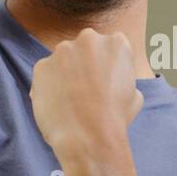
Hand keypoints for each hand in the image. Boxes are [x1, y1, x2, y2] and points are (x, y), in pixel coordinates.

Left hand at [30, 28, 144, 163]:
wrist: (87, 136)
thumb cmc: (115, 118)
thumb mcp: (135, 95)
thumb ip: (123, 78)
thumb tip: (115, 81)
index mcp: (116, 43)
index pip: (112, 47)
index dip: (108, 66)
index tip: (106, 81)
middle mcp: (88, 39)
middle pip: (86, 48)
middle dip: (86, 64)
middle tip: (88, 90)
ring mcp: (62, 50)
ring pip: (64, 59)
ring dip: (67, 72)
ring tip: (71, 100)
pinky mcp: (41, 65)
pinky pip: (46, 72)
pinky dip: (49, 84)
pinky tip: (58, 103)